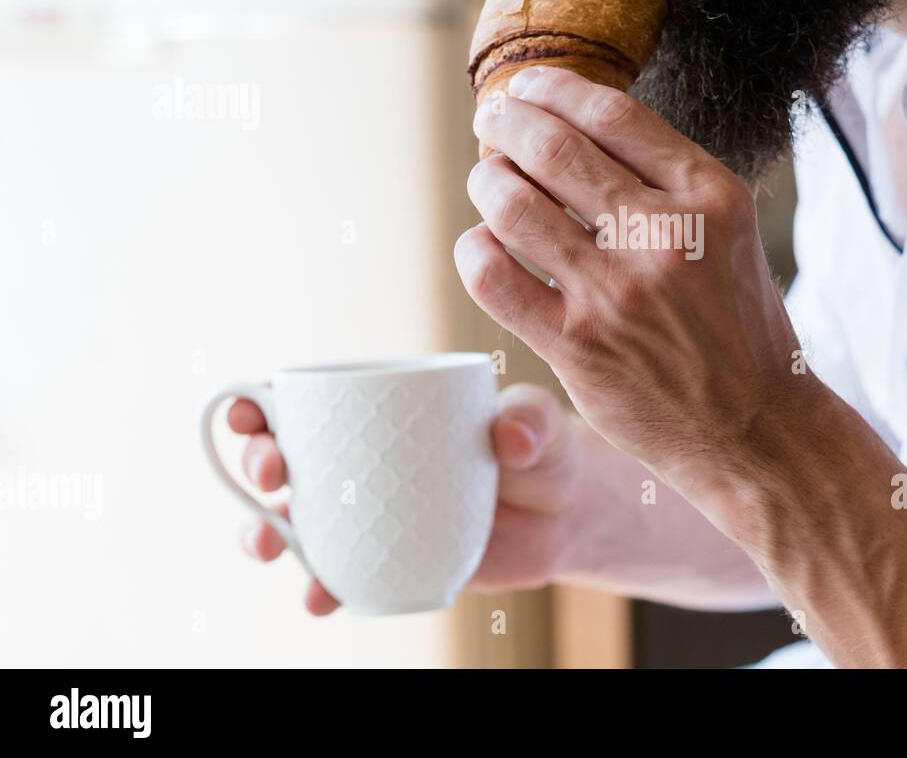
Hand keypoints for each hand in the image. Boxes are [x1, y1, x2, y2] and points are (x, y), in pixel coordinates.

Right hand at [228, 383, 586, 607]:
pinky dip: (320, 588)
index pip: (308, 398)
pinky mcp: (385, 560)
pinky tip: (320, 596)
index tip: (253, 405)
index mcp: (381, 410)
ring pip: (295, 521)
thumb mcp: (541, 422)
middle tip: (273, 471)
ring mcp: (368, 513)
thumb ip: (530, 419)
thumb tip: (509, 436)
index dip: (262, 399)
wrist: (566, 518)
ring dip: (264, 531)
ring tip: (269, 542)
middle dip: (257, 460)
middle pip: (284, 456)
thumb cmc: (543, 450)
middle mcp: (361, 460)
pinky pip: (338, 576)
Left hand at [457, 67, 813, 495]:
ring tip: (488, 180)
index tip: (530, 85)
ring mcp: (615, 293)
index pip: (612, 114)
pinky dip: (475, 249)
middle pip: (553, 148)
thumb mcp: (731, 236)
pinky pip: (493, 277)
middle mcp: (663, 236)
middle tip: (492, 119)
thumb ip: (669, 183)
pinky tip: (484, 245)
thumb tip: (577, 127)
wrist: (755, 429)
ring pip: (512, 204)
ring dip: (486, 180)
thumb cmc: (739, 327)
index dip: (555, 88)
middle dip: (507, 121)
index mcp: (711, 197)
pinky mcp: (576, 345)